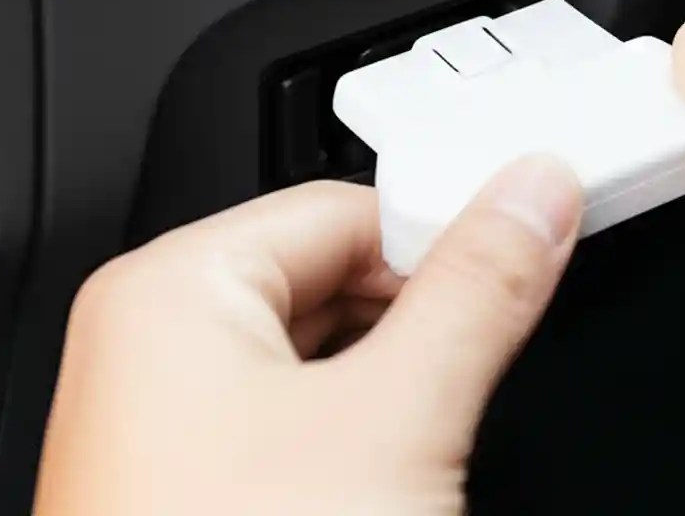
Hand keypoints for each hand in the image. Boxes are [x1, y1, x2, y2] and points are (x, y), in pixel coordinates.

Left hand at [33, 155, 581, 515]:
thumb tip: (532, 198)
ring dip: (394, 386)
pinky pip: (296, 427)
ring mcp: (168, 430)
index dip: (440, 229)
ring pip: (320, 362)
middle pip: (329, 282)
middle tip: (487, 354)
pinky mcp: (195, 493)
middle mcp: (152, 353)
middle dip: (417, 320)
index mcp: (170, 294)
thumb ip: (477, 292)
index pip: (339, 205)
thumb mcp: (396, 419)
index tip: (519, 252)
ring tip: (431, 443)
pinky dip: (358, 437)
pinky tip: (393, 481)